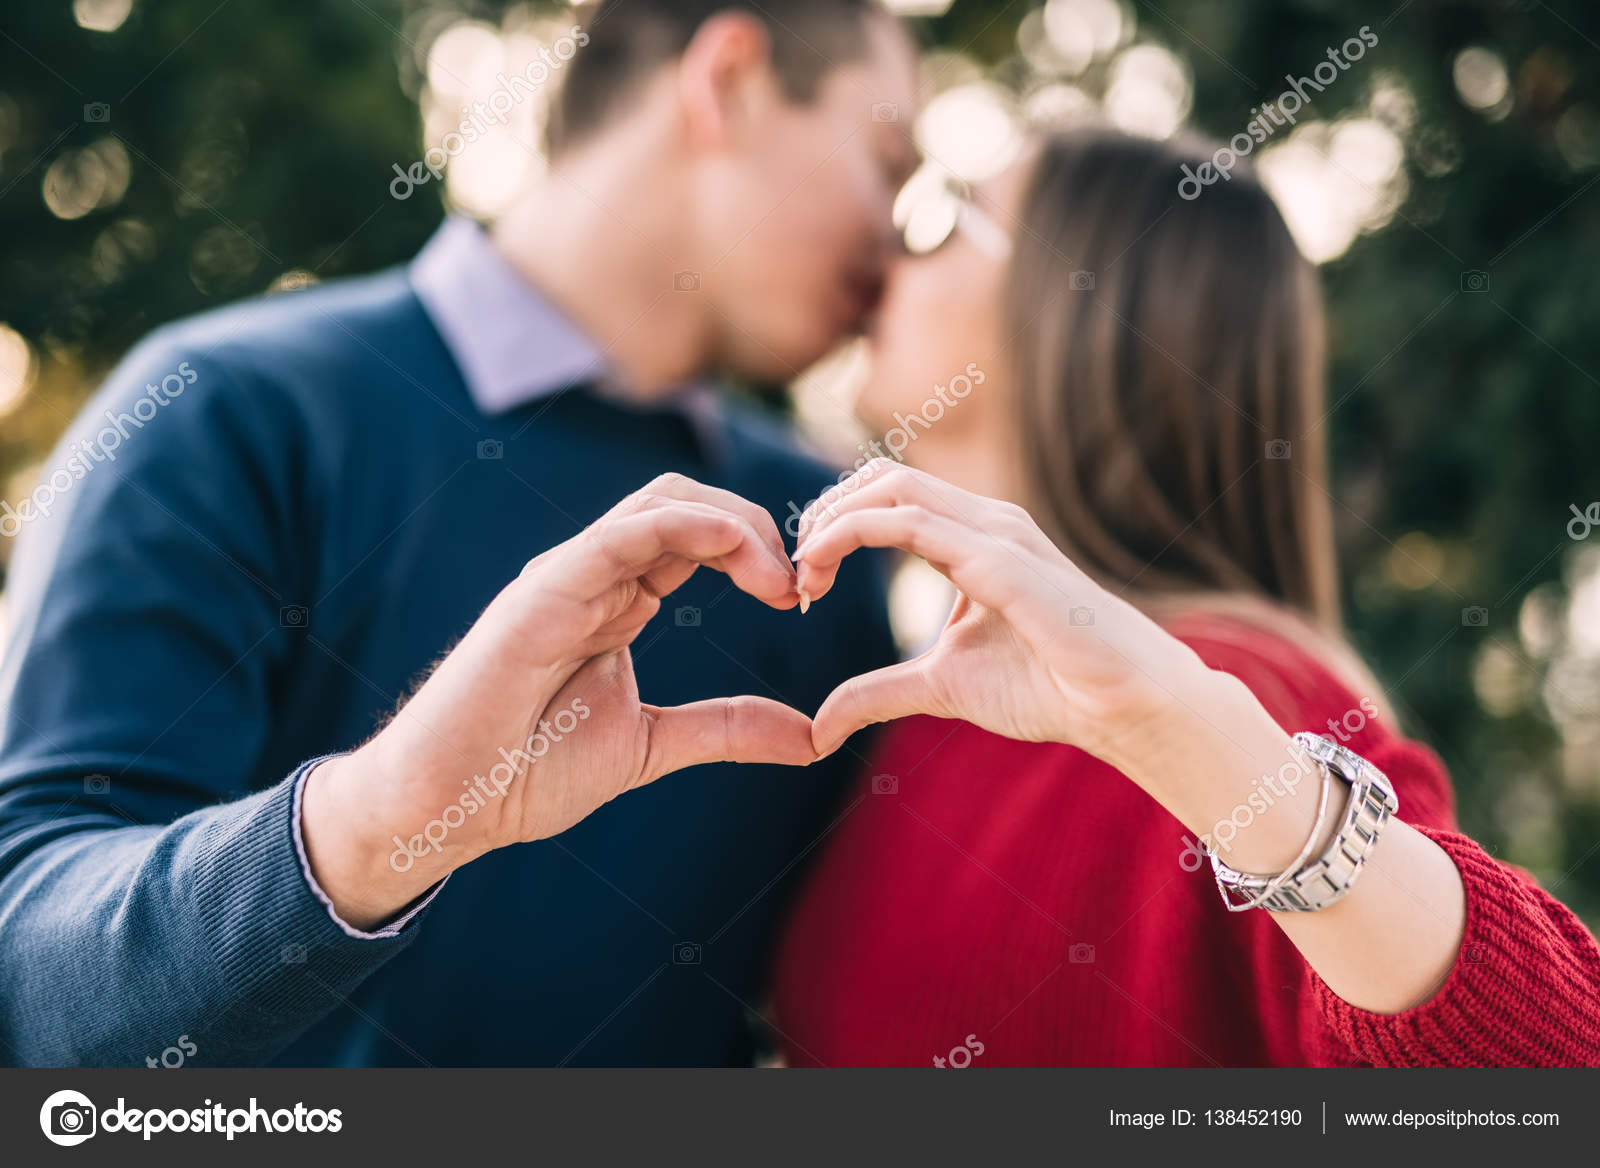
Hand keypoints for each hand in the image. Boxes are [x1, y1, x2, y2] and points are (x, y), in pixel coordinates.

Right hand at [302, 474, 814, 928]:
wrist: (449, 805)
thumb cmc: (528, 772)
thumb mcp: (652, 745)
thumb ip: (727, 730)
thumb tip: (812, 736)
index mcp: (619, 600)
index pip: (699, 538)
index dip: (761, 553)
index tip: (806, 598)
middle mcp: (595, 575)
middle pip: (688, 504)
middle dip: (757, 528)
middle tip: (805, 582)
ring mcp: (568, 576)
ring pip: (662, 503)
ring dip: (735, 525)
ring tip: (781, 577)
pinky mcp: (544, 590)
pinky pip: (621, 534)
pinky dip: (686, 527)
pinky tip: (735, 551)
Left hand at [793, 461, 1214, 770]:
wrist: (1121, 706)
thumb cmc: (1048, 687)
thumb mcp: (940, 686)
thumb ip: (878, 692)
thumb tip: (819, 727)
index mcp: (973, 537)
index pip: (888, 496)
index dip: (835, 526)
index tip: (806, 583)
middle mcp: (984, 521)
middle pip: (883, 477)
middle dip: (826, 513)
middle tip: (799, 573)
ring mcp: (995, 532)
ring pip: (892, 486)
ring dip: (832, 521)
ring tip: (806, 572)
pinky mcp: (1000, 558)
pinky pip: (911, 523)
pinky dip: (851, 534)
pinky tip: (822, 571)